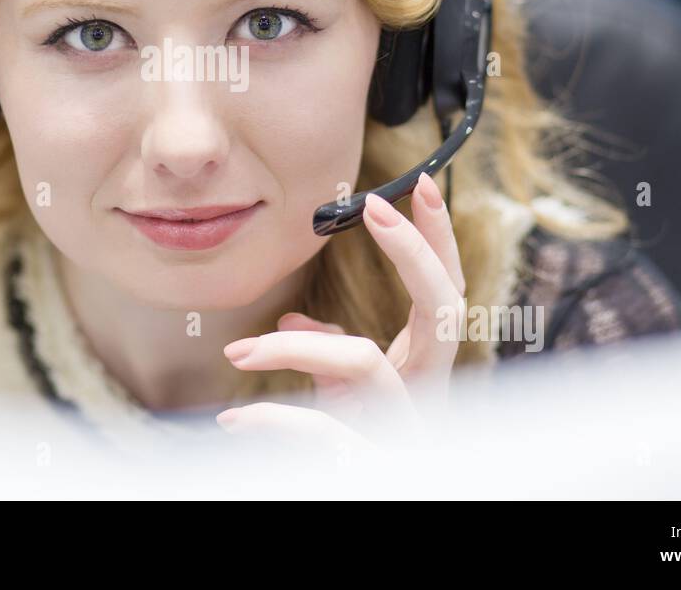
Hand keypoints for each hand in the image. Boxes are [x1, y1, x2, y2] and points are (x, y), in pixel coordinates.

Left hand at [216, 171, 465, 452]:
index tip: (415, 182)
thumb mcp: (340, 400)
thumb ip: (326, 351)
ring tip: (240, 348)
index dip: (436, 240)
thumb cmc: (350, 450)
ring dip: (294, 346)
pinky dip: (274, 418)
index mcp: (422, 374)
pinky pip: (324, 431)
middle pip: (445, 313)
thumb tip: (294, 315)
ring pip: (365, 364)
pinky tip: (235, 417)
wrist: (344, 498)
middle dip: (414, 255)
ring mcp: (405, 434)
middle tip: (376, 206)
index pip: (444, 294)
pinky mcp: (368, 467)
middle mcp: (427, 400)